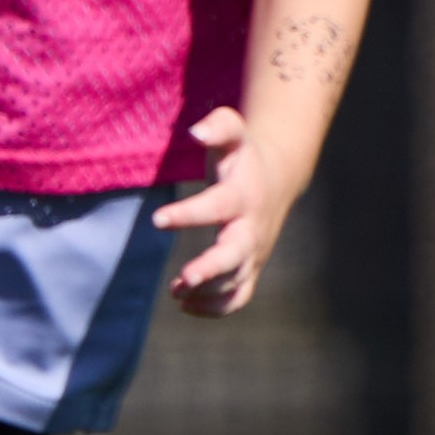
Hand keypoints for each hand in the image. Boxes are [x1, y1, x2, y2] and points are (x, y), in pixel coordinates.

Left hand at [152, 107, 289, 316]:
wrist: (277, 178)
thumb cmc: (243, 154)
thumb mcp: (234, 132)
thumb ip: (217, 126)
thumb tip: (194, 133)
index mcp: (243, 196)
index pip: (217, 206)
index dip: (188, 213)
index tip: (156, 220)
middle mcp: (251, 228)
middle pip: (235, 255)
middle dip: (210, 269)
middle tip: (183, 279)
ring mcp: (253, 251)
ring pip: (236, 281)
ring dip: (207, 292)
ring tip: (176, 293)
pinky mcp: (250, 267)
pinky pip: (239, 296)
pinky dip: (217, 307)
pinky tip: (186, 304)